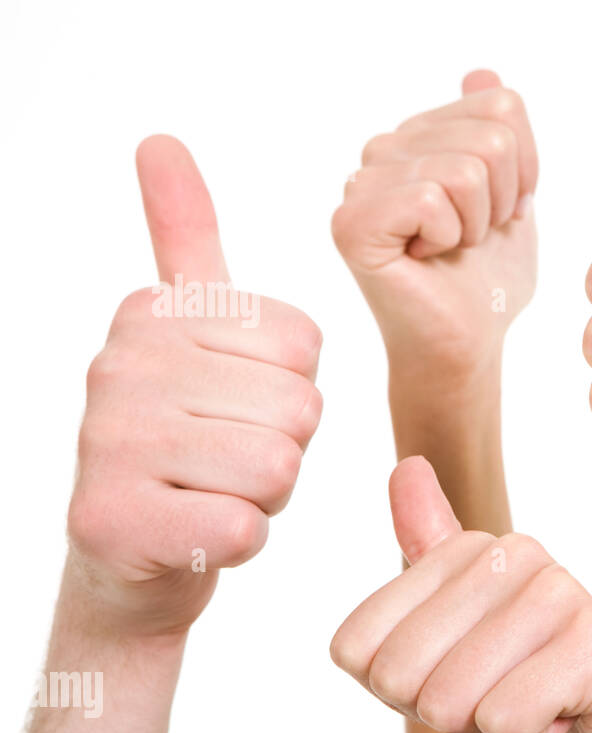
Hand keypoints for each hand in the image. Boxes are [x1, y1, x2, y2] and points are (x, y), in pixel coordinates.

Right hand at [68, 136, 322, 634]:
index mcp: (151, 313)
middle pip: (298, 408)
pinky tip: (198, 536)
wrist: (133, 556)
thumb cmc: (186, 443)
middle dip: (283, 447)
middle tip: (226, 461)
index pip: (304, 345)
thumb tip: (159, 137)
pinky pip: (243, 526)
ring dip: (265, 496)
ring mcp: (108, 443)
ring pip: (277, 467)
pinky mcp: (115, 520)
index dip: (294, 391)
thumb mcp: (190, 334)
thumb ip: (184, 240)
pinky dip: (240, 541)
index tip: (237, 407)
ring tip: (211, 493)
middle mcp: (118, 366)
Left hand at [330, 457, 591, 732]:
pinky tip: (569, 717)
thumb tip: (405, 466)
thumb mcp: (455, 642)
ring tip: (543, 703)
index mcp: (470, 550)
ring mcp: (560, 594)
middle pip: (397, 676)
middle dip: (444, 714)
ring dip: (490, 731)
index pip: (356, 647)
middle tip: (508, 697)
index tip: (465, 681)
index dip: (400, 692)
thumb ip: (422, 566)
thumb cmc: (543, 693)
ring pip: (447, 701)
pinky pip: (504, 720)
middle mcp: (515, 554)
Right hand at [331, 71, 537, 384]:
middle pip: (489, 134)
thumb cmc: (487, 283)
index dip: (525, 167)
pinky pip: (430, 198)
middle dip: (504, 198)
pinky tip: (427, 259)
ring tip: (451, 249)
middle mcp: (383, 152)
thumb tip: (482, 71)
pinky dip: (448, 237)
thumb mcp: (512, 200)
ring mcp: (361, 184)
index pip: (500, 105)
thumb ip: (502, 137)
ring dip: (478, 223)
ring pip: (465, 168)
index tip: (501, 213)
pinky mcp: (353, 223)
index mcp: (420, 138)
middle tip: (475, 239)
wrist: (467, 345)